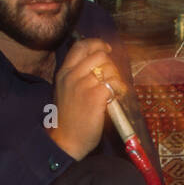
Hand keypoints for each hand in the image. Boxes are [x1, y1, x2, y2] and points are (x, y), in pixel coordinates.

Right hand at [50, 38, 127, 160]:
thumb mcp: (65, 92)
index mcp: (64, 73)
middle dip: (110, 63)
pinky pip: (114, 83)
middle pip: (99, 54)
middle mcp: (72, 75)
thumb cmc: (68, 120)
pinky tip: (116, 97)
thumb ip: (77, 77)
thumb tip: (98, 68)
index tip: (107, 48)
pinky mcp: (95, 96)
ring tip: (115, 90)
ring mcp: (83, 85)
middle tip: (112, 76)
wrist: (66, 141)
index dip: (96, 43)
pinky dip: (119, 88)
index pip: (80, 47)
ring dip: (116, 78)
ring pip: (109, 68)